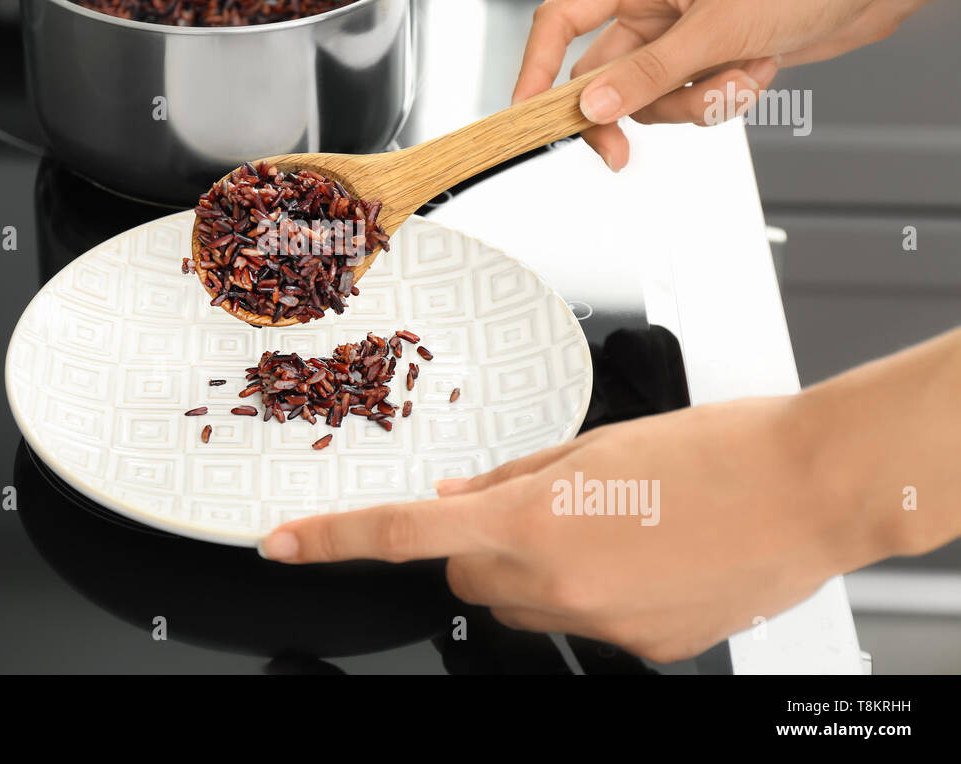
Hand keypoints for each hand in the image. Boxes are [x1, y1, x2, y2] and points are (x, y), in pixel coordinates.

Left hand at [259, 395, 889, 662]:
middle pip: (469, 572)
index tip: (282, 543)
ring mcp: (599, 626)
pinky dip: (593, 591)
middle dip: (478, 541)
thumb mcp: (598, 445)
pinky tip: (643, 555)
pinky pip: (584, 622)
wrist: (811, 490)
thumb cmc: (717, 449)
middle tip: (537, 506)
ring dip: (538, 567)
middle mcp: (555, 583)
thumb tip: (461, 492)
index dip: (332, 537)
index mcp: (533, 519)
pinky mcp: (640, 650)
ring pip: (524, 601)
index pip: (404, 531)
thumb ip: (514, 476)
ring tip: (610, 525)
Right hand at [515, 0, 960, 170]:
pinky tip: (758, 71)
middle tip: (619, 156)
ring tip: (740, 76)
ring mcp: (680, 39)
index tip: (527, 116)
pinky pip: (691, 104)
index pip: (561, 23)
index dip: (534, 69)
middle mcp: (652, 9)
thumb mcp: (714, 30)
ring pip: (652, 101)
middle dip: (628, 114)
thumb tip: (594, 109)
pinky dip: (722, 101)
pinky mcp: (709, 62)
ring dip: (694, 105)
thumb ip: (648, 74)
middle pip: (603, 79)